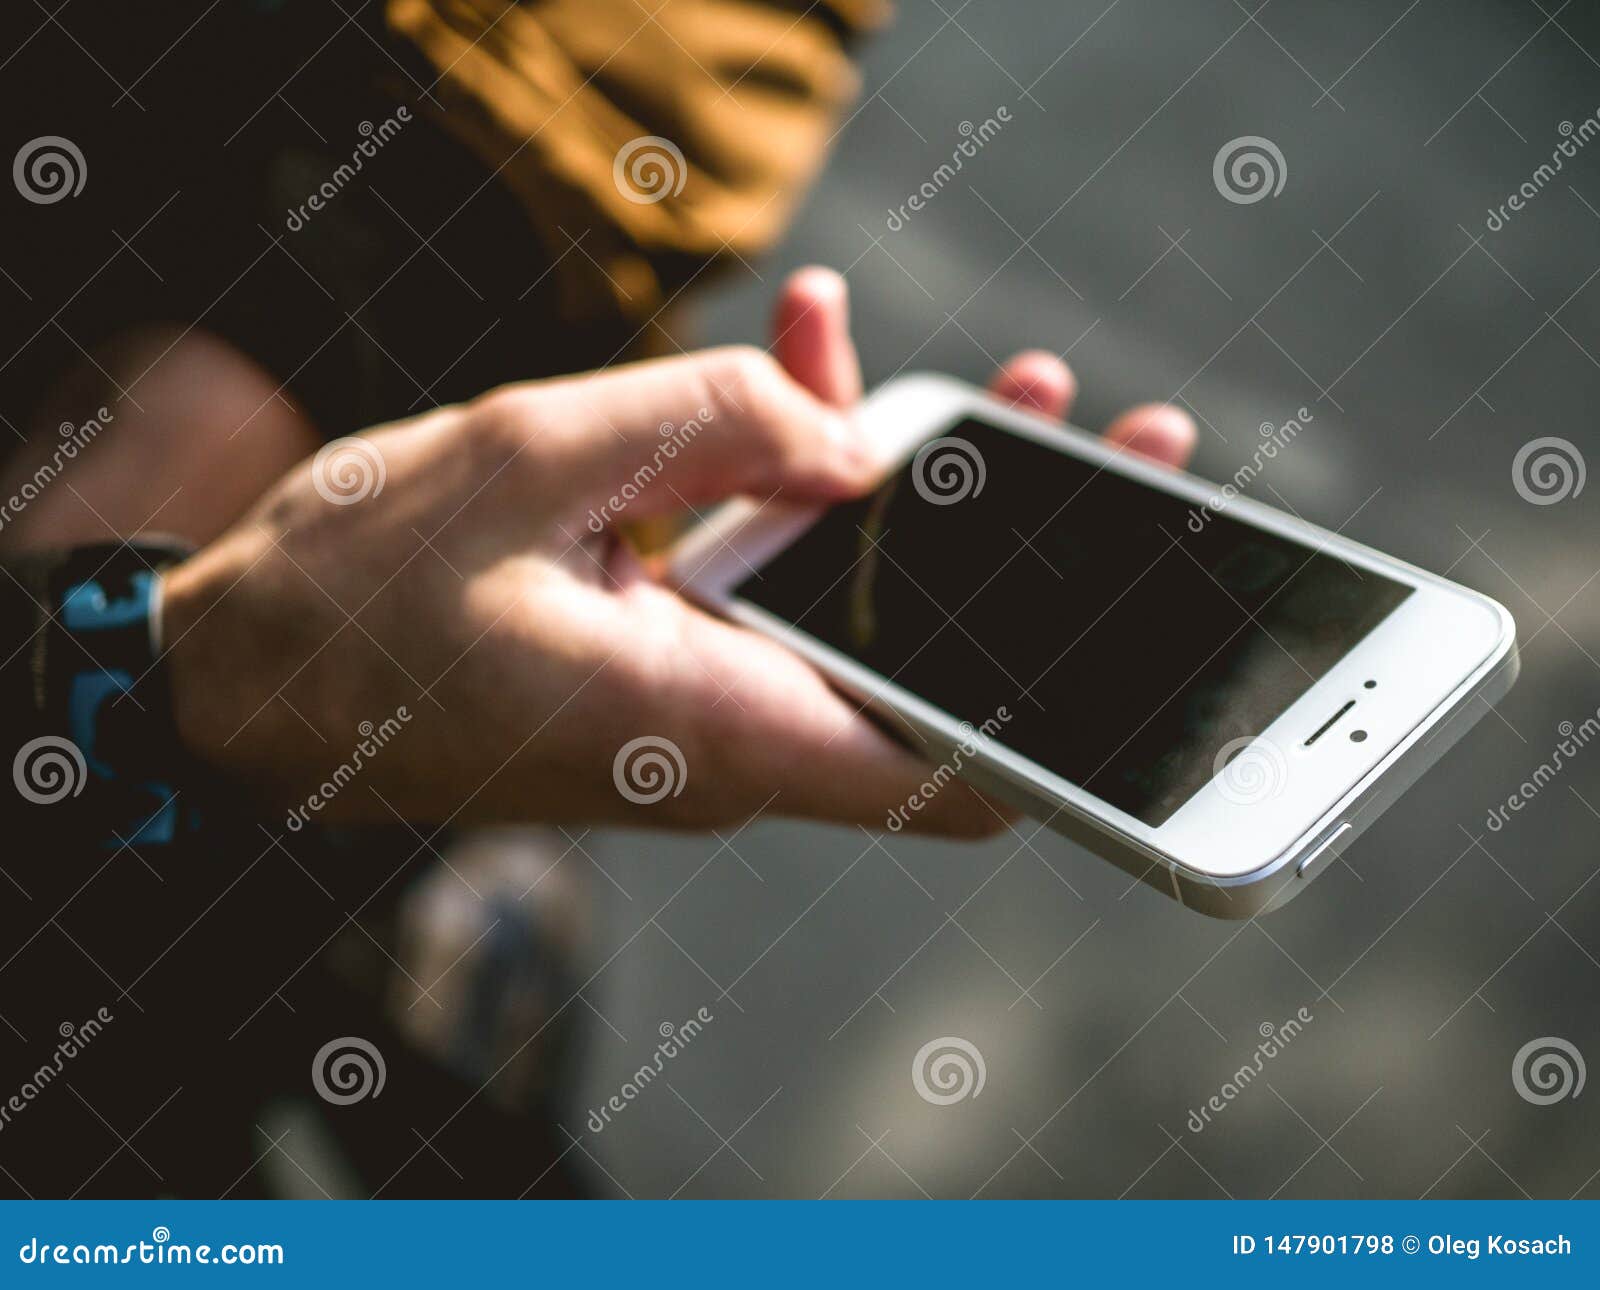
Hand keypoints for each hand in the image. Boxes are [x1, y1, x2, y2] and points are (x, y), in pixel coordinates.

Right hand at [161, 268, 1193, 835]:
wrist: (244, 678)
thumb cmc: (353, 600)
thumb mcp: (526, 457)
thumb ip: (706, 421)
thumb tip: (848, 433)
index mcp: (705, 724)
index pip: (940, 775)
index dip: (1058, 726)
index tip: (1138, 626)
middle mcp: (722, 744)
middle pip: (917, 670)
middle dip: (1007, 543)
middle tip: (1086, 433)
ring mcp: (693, 715)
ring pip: (842, 616)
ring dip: (897, 493)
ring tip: (959, 379)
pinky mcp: (658, 678)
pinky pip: (760, 596)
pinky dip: (792, 496)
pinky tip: (804, 375)